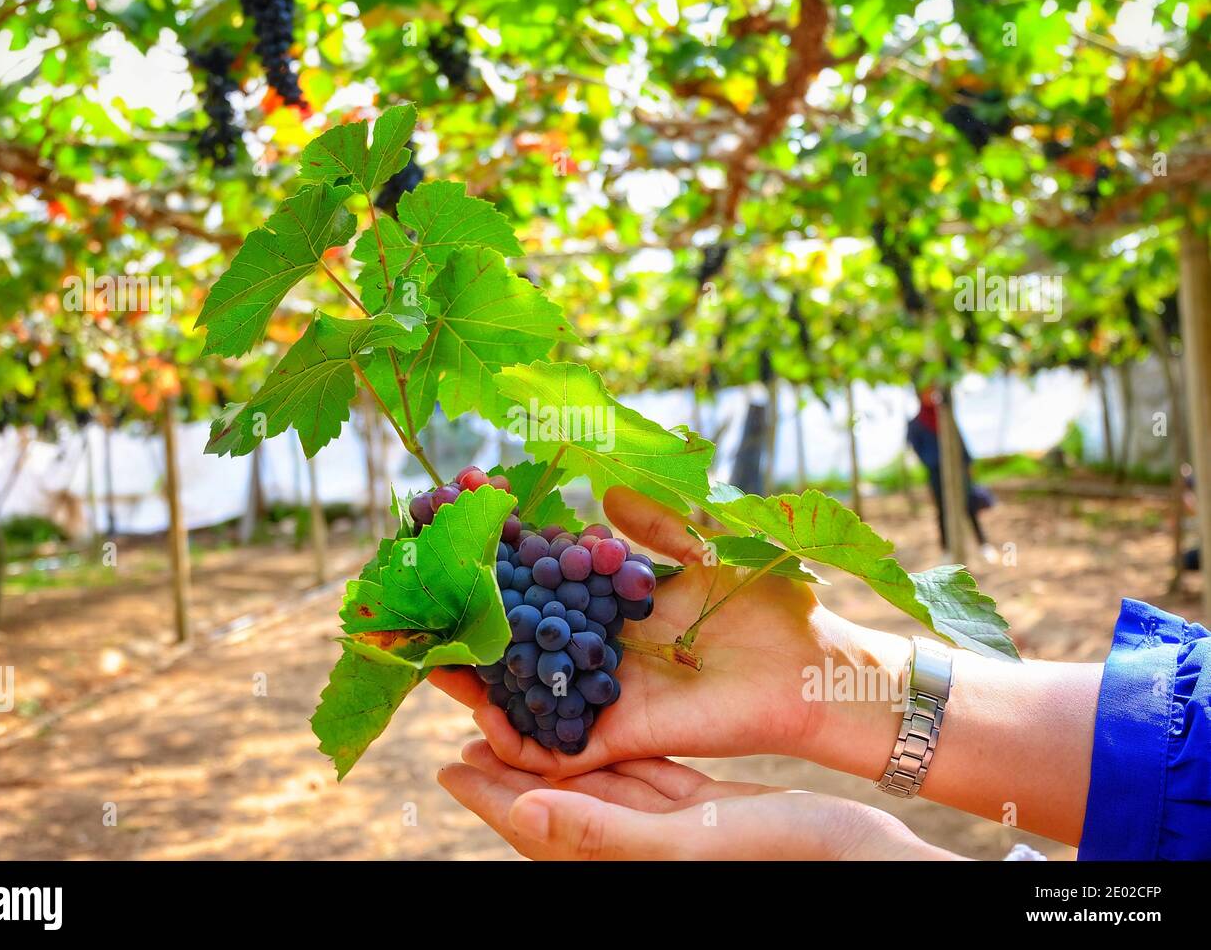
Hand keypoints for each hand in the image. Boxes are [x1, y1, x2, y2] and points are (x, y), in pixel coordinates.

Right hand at [430, 486, 909, 779]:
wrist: (816, 665)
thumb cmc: (771, 602)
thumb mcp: (706, 546)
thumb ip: (656, 523)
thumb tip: (604, 487)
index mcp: (618, 606)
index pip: (546, 582)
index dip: (504, 559)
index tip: (461, 527)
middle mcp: (603, 650)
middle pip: (522, 640)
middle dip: (470, 622)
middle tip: (418, 595)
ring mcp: (608, 695)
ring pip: (527, 691)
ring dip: (475, 680)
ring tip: (427, 657)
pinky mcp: (622, 734)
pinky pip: (558, 745)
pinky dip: (516, 737)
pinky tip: (478, 716)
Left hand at [438, 740, 961, 859]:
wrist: (864, 862)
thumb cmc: (784, 858)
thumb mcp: (689, 843)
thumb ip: (603, 832)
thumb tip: (520, 812)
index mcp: (620, 858)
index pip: (535, 823)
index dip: (488, 795)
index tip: (444, 762)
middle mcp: (632, 842)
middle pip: (553, 793)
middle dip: (509, 756)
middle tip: (471, 713)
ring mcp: (665, 822)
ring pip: (592, 776)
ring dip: (552, 740)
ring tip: (518, 702)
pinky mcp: (696, 802)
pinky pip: (638, 766)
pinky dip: (609, 738)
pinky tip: (594, 709)